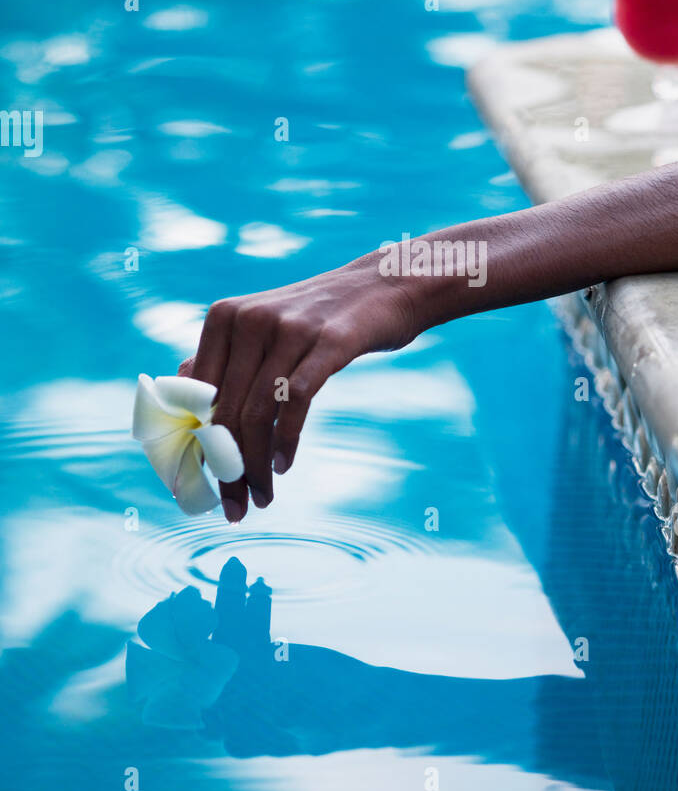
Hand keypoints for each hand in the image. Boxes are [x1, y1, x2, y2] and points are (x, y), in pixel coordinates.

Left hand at [178, 254, 417, 521]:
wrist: (384, 285)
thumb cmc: (320, 316)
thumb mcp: (264, 325)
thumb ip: (223, 356)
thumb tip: (180, 394)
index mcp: (224, 317)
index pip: (198, 395)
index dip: (199, 445)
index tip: (208, 482)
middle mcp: (250, 319)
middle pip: (226, 410)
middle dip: (227, 467)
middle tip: (235, 505)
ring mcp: (290, 329)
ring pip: (257, 413)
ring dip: (255, 465)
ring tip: (263, 495)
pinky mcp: (329, 342)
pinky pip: (296, 402)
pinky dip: (285, 441)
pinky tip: (283, 465)